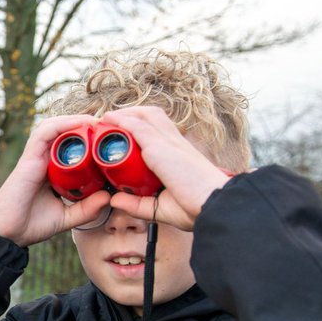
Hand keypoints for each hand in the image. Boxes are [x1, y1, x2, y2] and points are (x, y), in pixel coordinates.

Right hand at [0, 115, 112, 245]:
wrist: (7, 235)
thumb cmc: (31, 225)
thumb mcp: (66, 217)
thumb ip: (86, 209)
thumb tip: (108, 197)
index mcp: (52, 171)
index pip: (70, 147)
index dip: (89, 139)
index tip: (110, 140)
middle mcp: (43, 160)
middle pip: (63, 132)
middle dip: (85, 125)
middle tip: (108, 127)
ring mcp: (35, 157)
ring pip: (55, 127)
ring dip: (75, 120)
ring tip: (97, 122)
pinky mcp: (28, 159)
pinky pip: (44, 133)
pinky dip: (61, 125)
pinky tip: (79, 124)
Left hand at [99, 106, 232, 230]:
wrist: (213, 205)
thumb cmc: (195, 207)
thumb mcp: (159, 206)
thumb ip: (136, 204)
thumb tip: (114, 200)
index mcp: (178, 153)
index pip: (160, 130)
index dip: (141, 126)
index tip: (123, 130)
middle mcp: (175, 143)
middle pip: (153, 116)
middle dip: (132, 113)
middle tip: (112, 120)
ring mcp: (169, 143)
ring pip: (146, 116)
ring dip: (126, 113)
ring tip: (108, 118)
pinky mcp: (162, 147)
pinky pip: (138, 127)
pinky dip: (123, 121)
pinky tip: (110, 119)